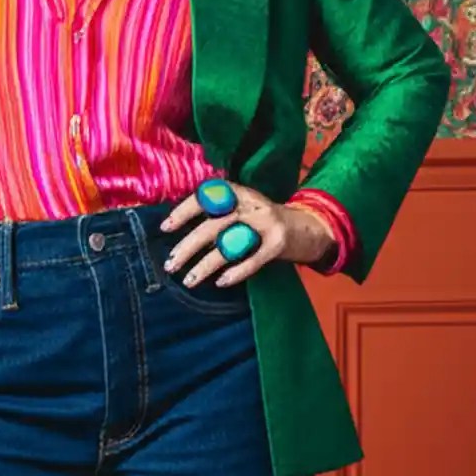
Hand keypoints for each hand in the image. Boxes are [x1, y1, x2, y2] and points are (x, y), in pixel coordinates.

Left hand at [160, 181, 335, 287]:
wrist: (311, 227)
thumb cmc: (265, 222)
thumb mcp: (244, 209)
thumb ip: (219, 215)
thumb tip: (182, 231)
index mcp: (239, 193)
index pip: (206, 197)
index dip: (184, 211)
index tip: (165, 228)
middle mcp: (251, 204)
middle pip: (212, 225)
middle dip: (188, 246)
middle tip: (170, 263)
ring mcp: (266, 223)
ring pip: (229, 245)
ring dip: (205, 265)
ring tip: (189, 280)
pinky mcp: (279, 243)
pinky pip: (253, 260)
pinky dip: (236, 272)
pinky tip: (221, 282)